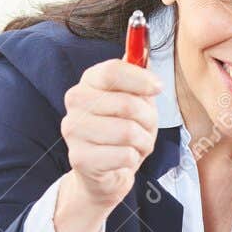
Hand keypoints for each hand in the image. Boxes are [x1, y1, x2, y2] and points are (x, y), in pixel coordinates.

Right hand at [58, 57, 161, 217]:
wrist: (106, 173)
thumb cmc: (122, 134)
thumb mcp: (135, 103)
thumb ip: (139, 81)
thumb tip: (146, 58)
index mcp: (88, 83)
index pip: (112, 71)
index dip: (140, 79)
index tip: (158, 87)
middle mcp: (75, 103)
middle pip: (126, 104)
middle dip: (148, 120)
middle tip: (147, 129)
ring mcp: (74, 130)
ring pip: (128, 131)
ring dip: (143, 141)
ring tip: (137, 145)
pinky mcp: (80, 158)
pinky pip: (125, 155)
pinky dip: (134, 159)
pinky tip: (125, 160)